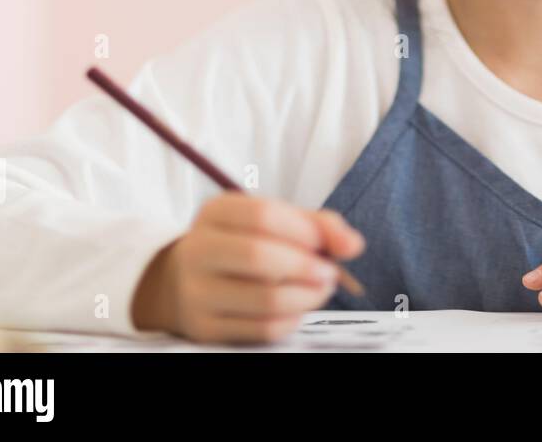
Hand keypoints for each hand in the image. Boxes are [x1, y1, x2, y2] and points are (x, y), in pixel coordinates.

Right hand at [131, 194, 364, 343]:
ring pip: (265, 299)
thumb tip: (354, 245)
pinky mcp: (205, 329)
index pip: (263, 215)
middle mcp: (198, 250)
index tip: (330, 243)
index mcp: (215, 213)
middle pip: (259, 257)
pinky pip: (262, 329)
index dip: (305, 230)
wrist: (186, 282)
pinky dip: (293, 319)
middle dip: (307, 266)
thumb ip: (318, 225)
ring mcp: (197, 293)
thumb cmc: (245, 244)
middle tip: (331, 273)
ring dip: (307, 297)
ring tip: (321, 289)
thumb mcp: (274, 222)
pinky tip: (298, 309)